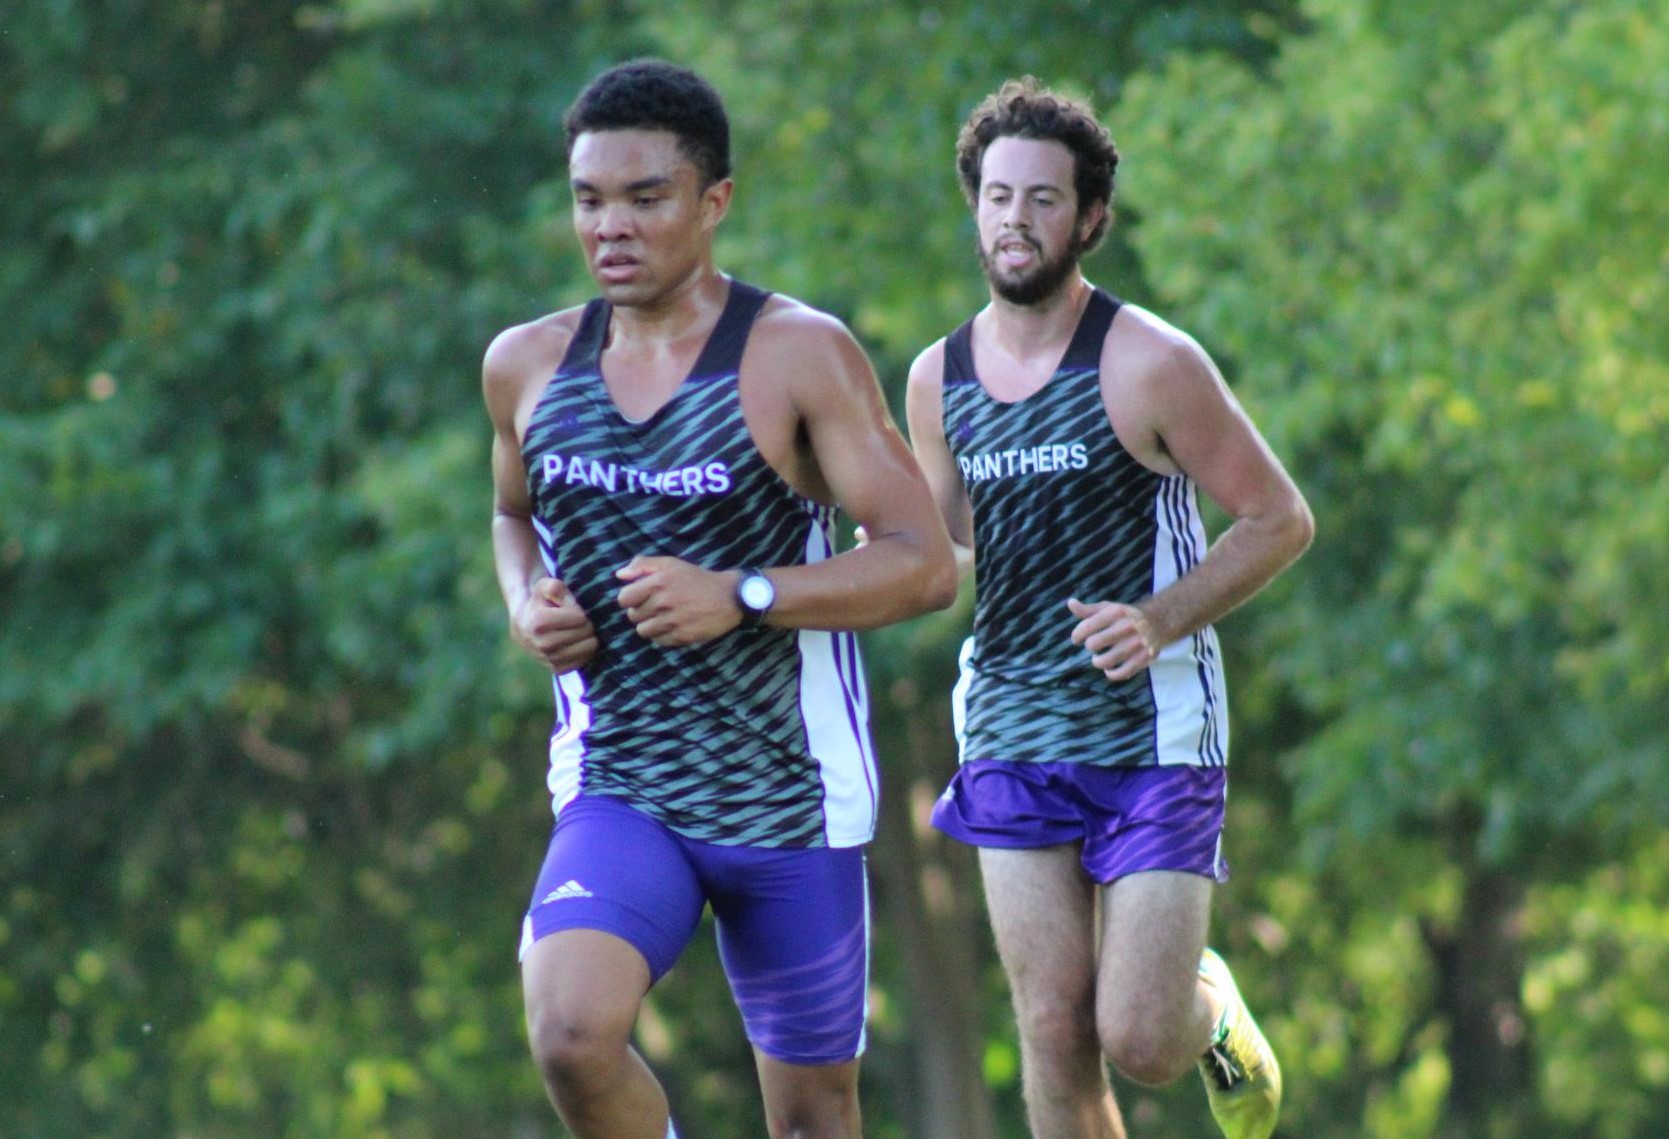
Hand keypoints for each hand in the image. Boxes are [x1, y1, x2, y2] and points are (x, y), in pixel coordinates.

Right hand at [511, 577, 598, 673]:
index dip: (579, 610)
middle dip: (586, 623)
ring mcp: (550, 659)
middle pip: (586, 632)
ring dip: (588, 637)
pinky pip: (585, 660)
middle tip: (576, 620)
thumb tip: (574, 608)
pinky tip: (576, 643)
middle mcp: (543, 644)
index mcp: (539, 622)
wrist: (525, 623)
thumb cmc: (540, 602)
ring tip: (578, 630)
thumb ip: (557, 589)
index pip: (581, 618)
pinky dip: (585, 651)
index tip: (570, 609)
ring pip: (590, 647)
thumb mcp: (545, 586)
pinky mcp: (557, 669)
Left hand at [616, 556, 740, 646]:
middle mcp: (663, 603)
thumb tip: (619, 575)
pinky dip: (663, 635)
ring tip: (664, 617)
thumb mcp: (672, 564)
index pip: (623, 598)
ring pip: (643, 631)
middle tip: (657, 606)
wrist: (729, 597)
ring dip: (650, 625)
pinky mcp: (681, 637)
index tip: (641, 596)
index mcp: (658, 583)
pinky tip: (674, 625)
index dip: (630, 598)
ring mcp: (672, 622)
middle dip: (641, 611)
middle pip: (632, 616)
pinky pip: (658, 641)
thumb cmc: (698, 578)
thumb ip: (643, 565)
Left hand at [1067, 597, 1158, 681]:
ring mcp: (1137, 644)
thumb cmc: (1126, 616)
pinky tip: (1109, 670)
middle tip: (1093, 646)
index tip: (1077, 639)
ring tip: (1098, 659)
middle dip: (1090, 646)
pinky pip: (1123, 673)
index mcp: (1116, 612)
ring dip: (1098, 662)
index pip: (1087, 626)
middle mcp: (1126, 627)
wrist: (1160, 621)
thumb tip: (1070, 603)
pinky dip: (1112, 674)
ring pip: (1107, 661)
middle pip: (1094, 644)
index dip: (1077, 635)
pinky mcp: (1145, 657)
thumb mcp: (1109, 608)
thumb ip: (1088, 610)